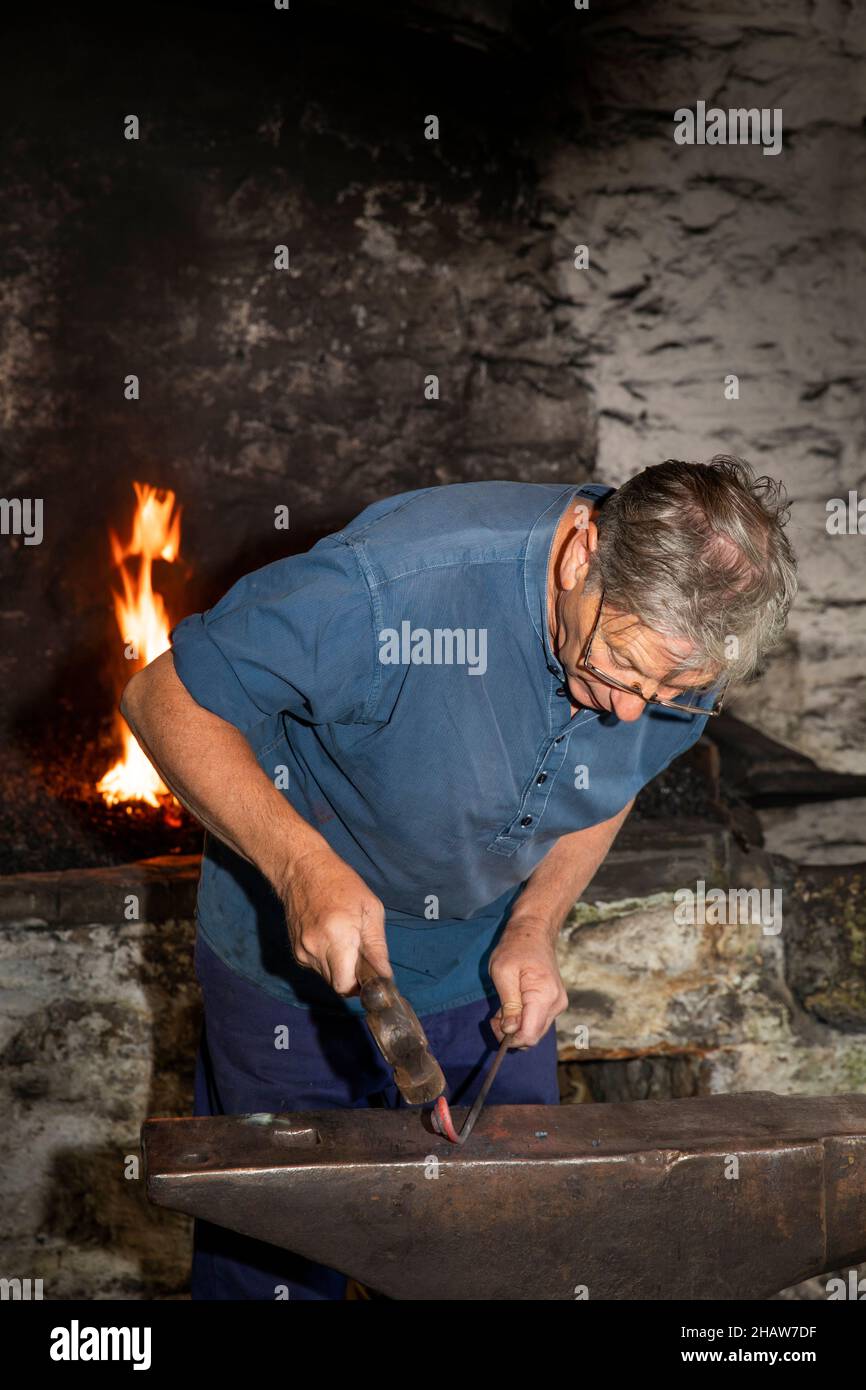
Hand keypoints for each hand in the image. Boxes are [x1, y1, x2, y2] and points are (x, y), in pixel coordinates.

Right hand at [279, 845, 389, 995]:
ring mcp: (302, 950)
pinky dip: (327, 960)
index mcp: (338, 936)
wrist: (302, 869)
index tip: (369, 978)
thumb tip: (385, 975)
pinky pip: (316, 966)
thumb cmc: (341, 884)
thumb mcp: (371, 909)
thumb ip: (377, 947)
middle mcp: (315, 947)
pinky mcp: (295, 950)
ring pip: (326, 977)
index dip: (359, 988)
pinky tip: (331, 939)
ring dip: (340, 969)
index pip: (344, 985)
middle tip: (362, 958)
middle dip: (352, 978)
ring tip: (346, 942)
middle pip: (336, 985)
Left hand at [488, 924, 567, 1047]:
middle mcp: (556, 1004)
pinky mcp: (555, 1002)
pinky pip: (538, 1020)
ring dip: (516, 1026)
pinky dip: (523, 1019)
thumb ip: (508, 1005)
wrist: (534, 930)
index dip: (510, 1038)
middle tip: (494, 1017)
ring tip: (502, 1008)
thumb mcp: (503, 973)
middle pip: (533, 1036)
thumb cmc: (515, 947)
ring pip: (535, 1030)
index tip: (495, 1024)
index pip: (529, 1035)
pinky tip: (512, 1005)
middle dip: (511, 1034)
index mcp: (544, 996)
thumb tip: (510, 1031)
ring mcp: (558, 1003)